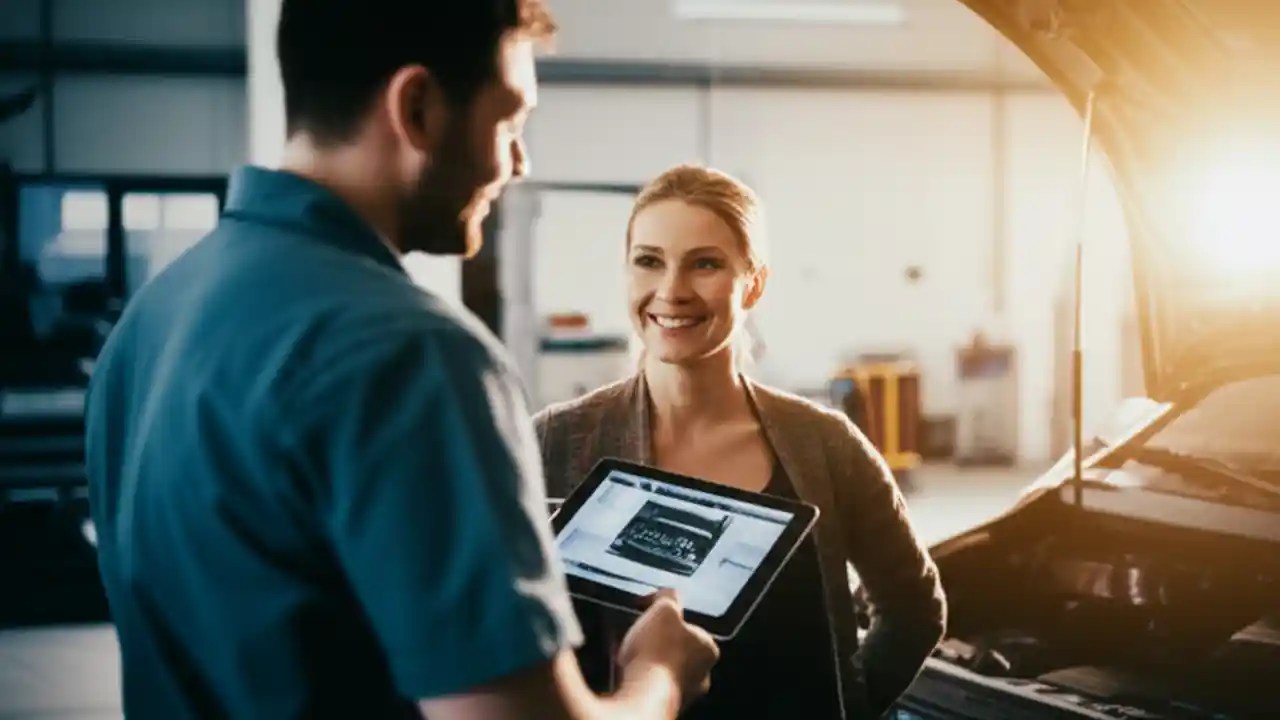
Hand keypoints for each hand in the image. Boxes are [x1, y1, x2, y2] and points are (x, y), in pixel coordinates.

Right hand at [616, 589, 719, 710]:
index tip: (655, 618)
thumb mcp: (665, 608)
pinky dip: (639, 677)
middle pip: (679, 651)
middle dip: (660, 643)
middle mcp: (701, 674)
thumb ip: (669, 596)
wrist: (643, 692)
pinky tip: (625, 669)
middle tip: (641, 634)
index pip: (694, 629)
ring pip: (664, 669)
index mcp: (709, 649)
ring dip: (649, 661)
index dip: (673, 621)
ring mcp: (683, 693)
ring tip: (628, 650)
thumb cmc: (660, 652)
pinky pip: (650, 685)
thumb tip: (667, 592)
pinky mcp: (663, 705)